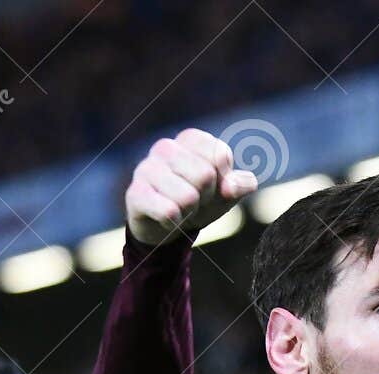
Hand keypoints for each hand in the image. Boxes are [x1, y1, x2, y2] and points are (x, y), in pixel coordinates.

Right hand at [125, 127, 258, 246]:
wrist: (162, 227)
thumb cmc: (196, 203)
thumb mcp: (223, 195)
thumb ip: (238, 186)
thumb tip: (243, 184)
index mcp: (190, 139)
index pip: (220, 156)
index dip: (223, 181)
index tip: (211, 187)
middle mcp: (166, 147)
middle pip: (205, 176)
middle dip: (206, 198)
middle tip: (194, 202)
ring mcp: (146, 168)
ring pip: (187, 198)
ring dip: (189, 213)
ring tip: (179, 210)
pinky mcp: (135, 194)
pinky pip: (168, 212)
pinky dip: (175, 224)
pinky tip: (165, 220)